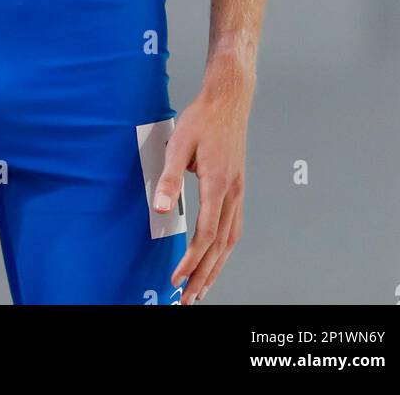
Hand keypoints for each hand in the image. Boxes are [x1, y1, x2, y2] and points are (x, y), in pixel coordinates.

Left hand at [153, 74, 251, 304]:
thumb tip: (161, 209)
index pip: (205, 234)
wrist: (229, 99)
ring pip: (230, 240)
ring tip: (202, 289)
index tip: (176, 280)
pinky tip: (217, 258)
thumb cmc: (202, 119)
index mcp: (217, 184)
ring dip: (216, 267)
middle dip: (203, 275)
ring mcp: (239, 191)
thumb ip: (168, 178)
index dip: (191, 261)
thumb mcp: (178, 144)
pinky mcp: (238, 188)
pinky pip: (234, 228)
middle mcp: (232, 193)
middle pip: (220, 246)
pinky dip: (225, 250)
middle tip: (188, 300)